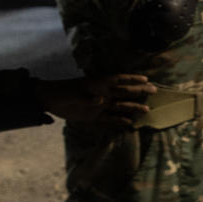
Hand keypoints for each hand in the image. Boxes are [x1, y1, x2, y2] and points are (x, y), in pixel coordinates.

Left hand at [41, 74, 155, 127]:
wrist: (48, 100)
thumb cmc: (61, 92)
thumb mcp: (72, 93)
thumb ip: (87, 97)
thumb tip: (102, 100)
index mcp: (98, 85)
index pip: (119, 80)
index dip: (132, 79)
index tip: (146, 79)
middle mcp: (102, 95)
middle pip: (124, 92)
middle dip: (139, 91)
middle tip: (154, 91)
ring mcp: (99, 106)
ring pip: (120, 106)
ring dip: (132, 107)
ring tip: (146, 110)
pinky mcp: (92, 117)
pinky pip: (109, 119)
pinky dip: (119, 121)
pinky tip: (129, 123)